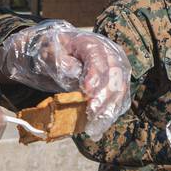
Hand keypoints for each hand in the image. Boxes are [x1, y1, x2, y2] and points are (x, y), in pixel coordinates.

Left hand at [0, 20, 130, 139]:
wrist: (60, 52)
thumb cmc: (54, 53)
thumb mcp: (50, 53)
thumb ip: (61, 61)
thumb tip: (75, 73)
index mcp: (92, 43)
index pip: (98, 61)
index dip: (95, 77)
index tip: (87, 93)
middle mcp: (110, 54)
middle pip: (115, 76)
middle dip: (104, 98)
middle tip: (91, 114)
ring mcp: (116, 69)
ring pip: (120, 90)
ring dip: (109, 110)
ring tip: (95, 126)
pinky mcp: (117, 83)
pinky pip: (119, 99)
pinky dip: (111, 114)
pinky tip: (99, 127)